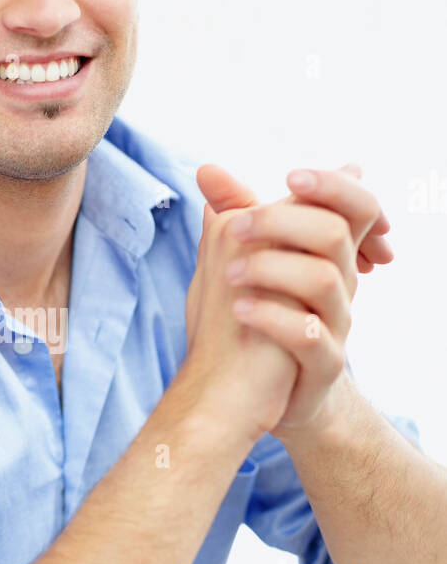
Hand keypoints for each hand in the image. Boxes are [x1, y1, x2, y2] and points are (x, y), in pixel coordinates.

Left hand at [195, 162, 388, 436]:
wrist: (252, 394)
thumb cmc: (252, 318)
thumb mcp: (244, 263)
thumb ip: (233, 217)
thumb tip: (207, 169)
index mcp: (327, 256)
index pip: (356, 207)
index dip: (333, 186)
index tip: (289, 179)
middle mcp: (340, 286)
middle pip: (336, 235)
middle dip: (282, 223)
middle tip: (235, 227)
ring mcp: (335, 327)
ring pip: (327, 283)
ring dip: (272, 269)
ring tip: (229, 275)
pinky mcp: (324, 365)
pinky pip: (311, 337)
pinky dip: (274, 318)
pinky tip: (240, 310)